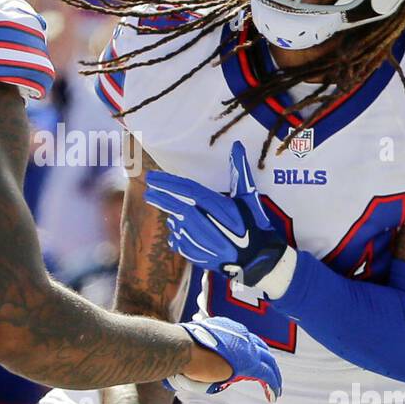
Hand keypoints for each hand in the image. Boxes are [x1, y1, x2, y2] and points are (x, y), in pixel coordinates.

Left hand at [144, 141, 287, 285]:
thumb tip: (237, 144)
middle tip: (148, 190)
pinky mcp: (193, 255)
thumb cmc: (253, 224)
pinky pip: (176, 240)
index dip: (167, 182)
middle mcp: (203, 222)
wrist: (256, 259)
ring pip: (175, 223)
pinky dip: (177, 233)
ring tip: (180, 214)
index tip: (151, 177)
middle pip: (174, 206)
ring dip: (172, 216)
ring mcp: (197, 241)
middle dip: (160, 197)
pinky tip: (183, 230)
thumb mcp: (248, 196)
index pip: (186, 190)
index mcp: (216, 206)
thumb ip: (240, 170)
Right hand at [177, 315, 281, 401]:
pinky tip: (274, 396)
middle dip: (264, 361)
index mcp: (227, 328)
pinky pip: (268, 375)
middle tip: (267, 374)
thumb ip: (198, 354)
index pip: (244, 340)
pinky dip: (273, 385)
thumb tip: (188, 370)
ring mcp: (247, 348)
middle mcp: (240, 334)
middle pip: (260, 348)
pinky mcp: (250, 363)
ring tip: (275, 387)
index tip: (247, 361)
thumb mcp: (194, 347)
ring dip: (273, 375)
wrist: (184, 349)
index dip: (248, 352)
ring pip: (268, 361)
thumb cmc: (182, 349)